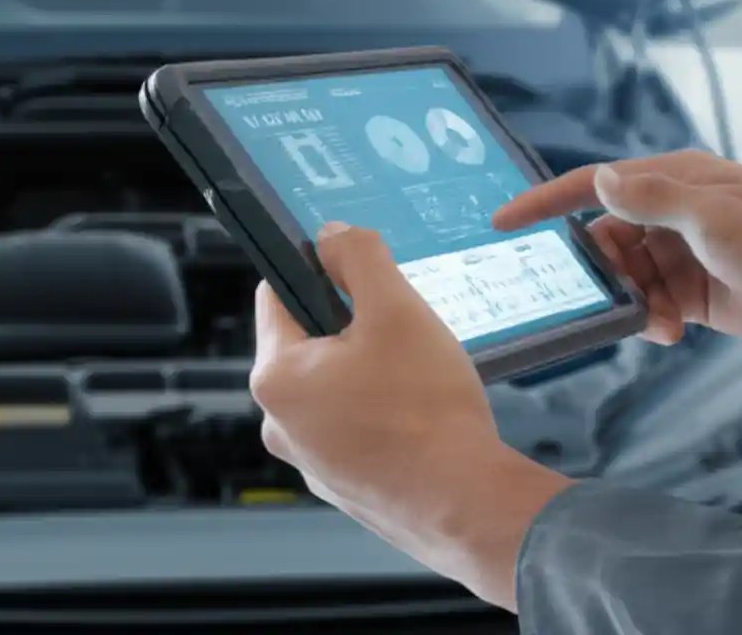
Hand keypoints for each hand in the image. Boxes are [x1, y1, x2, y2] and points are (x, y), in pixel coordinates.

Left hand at [251, 222, 571, 610]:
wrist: (466, 505)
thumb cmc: (427, 411)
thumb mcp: (396, 309)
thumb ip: (359, 258)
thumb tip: (332, 236)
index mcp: (275, 376)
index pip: (275, 296)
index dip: (316, 273)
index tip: (356, 275)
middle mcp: (278, 424)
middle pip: (308, 345)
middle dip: (351, 330)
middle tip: (401, 336)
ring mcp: (308, 461)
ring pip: (333, 389)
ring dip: (367, 374)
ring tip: (415, 382)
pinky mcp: (340, 486)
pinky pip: (352, 430)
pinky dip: (379, 417)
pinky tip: (418, 420)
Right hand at [493, 150, 741, 343]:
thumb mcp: (711, 216)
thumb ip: (651, 199)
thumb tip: (600, 181)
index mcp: (672, 182)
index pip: (592, 186)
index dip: (544, 202)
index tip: (503, 222)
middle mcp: (668, 214)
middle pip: (602, 241)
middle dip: (598, 273)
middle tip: (602, 298)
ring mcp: (677, 255)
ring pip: (621, 279)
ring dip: (626, 304)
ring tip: (654, 322)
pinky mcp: (688, 292)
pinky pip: (644, 305)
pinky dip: (646, 321)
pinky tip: (668, 331)